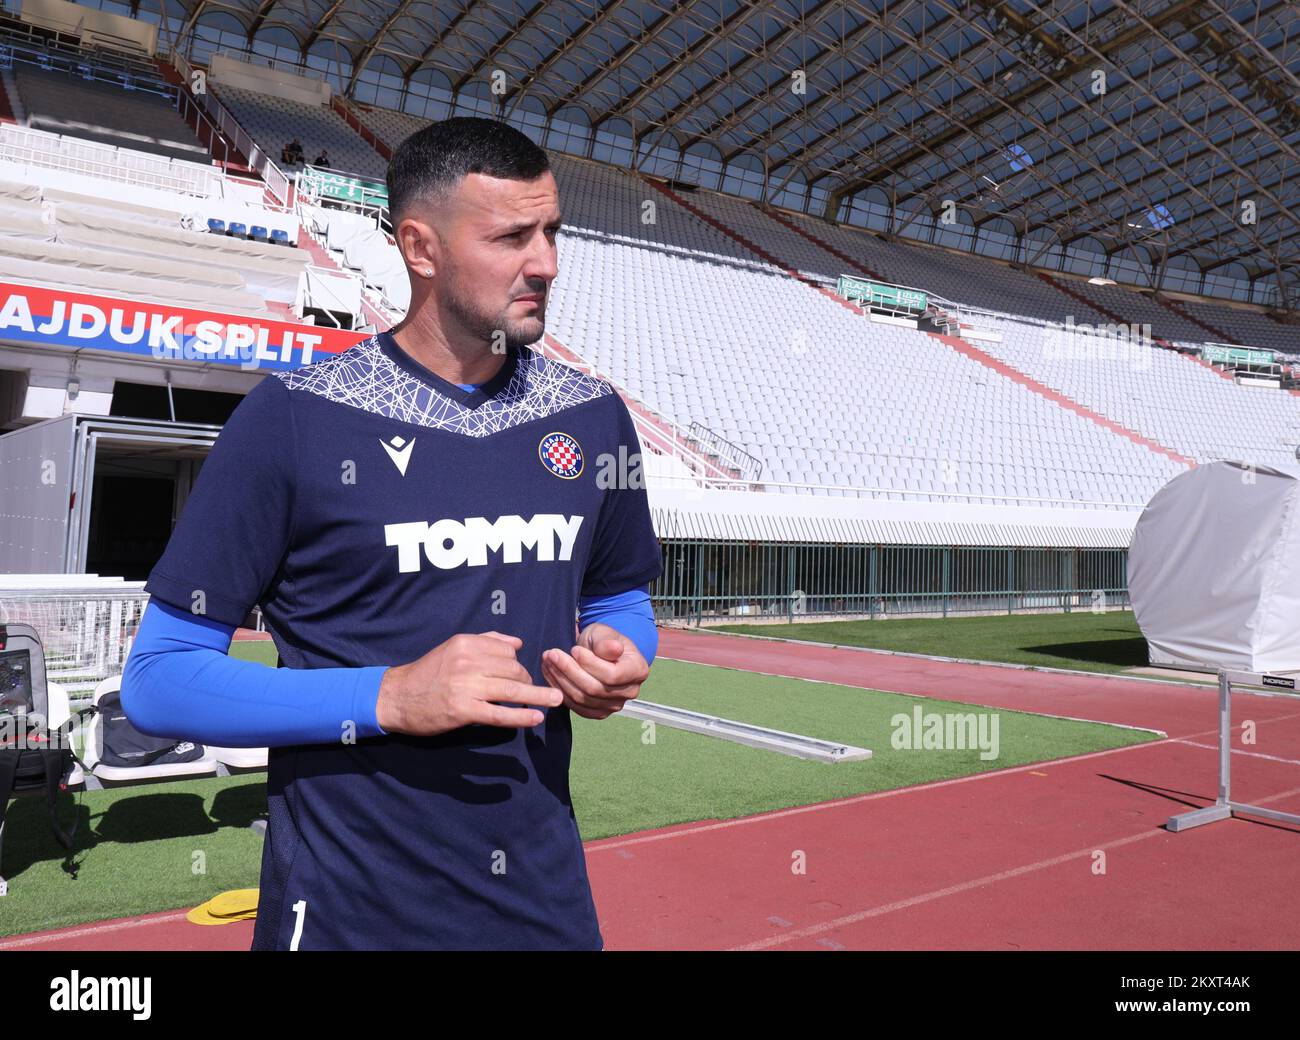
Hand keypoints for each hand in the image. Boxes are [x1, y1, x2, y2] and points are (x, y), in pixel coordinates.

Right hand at [377, 632, 561, 735]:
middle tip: (532, 691)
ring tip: (556, 700)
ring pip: (511, 690)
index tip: (521, 674)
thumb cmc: (428, 673)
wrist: (397, 697)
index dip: (518, 663)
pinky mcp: (463, 710)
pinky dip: (521, 716)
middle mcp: (467, 662)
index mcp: (466, 643)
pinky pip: (499, 714)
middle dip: (527, 681)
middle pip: (513, 670)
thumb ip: (486, 642)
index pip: (507, 651)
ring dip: (538, 695)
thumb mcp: (454, 649)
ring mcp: (466, 687)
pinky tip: (536, 717)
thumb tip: (517, 643)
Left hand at [541, 623, 648, 719]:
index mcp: (638, 670)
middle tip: (551, 654)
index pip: (612, 675)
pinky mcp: (598, 712)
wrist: (600, 651)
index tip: (574, 649)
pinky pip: (576, 707)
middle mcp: (630, 692)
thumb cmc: (604, 639)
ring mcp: (614, 705)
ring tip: (548, 661)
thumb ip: (606, 641)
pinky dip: (560, 691)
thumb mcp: (604, 632)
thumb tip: (614, 649)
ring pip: (582, 699)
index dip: (590, 664)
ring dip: (561, 680)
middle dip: (569, 671)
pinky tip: (550, 674)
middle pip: (595, 689)